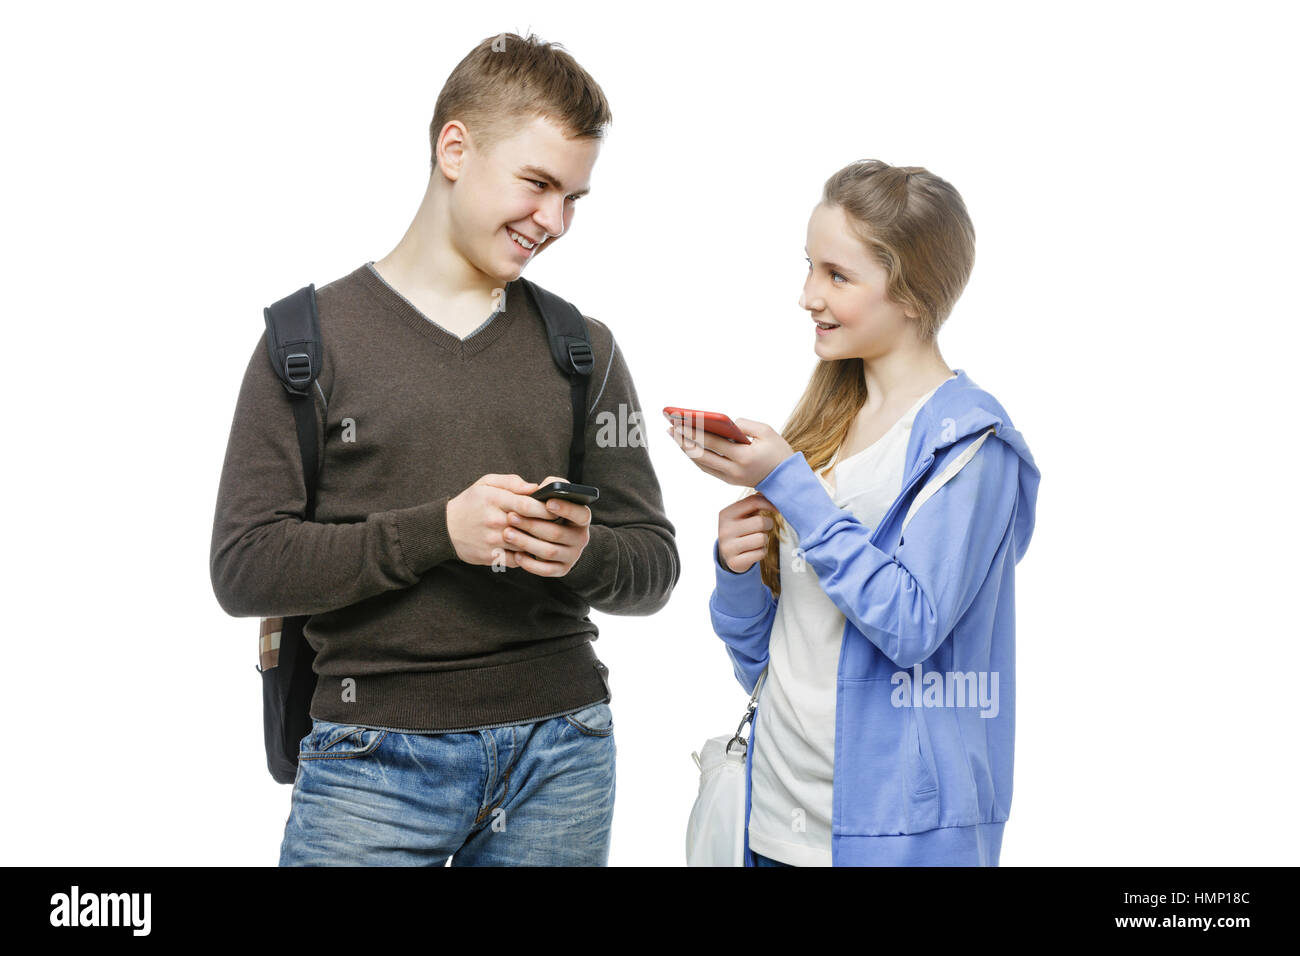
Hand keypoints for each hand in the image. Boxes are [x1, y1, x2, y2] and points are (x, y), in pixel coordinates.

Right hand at [447, 474, 555, 568]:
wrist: (444, 529)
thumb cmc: (470, 504)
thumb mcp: (485, 484)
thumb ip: (511, 482)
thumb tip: (535, 487)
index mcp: (494, 499)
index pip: (527, 504)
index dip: (545, 508)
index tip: (556, 508)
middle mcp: (494, 521)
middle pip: (529, 526)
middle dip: (547, 525)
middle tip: (559, 524)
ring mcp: (492, 540)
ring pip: (526, 544)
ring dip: (538, 542)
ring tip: (550, 538)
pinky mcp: (490, 556)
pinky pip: (517, 559)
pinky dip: (526, 555)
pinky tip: (532, 550)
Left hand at [503, 475, 591, 576]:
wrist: (552, 537)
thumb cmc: (547, 511)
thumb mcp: (552, 495)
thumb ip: (551, 486)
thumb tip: (544, 486)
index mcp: (582, 518)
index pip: (581, 514)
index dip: (566, 509)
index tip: (548, 502)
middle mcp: (581, 538)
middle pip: (557, 533)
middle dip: (532, 525)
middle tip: (511, 516)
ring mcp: (572, 556)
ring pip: (549, 552)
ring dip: (526, 543)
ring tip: (507, 534)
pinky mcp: (562, 570)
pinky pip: (546, 570)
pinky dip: (530, 564)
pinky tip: (516, 555)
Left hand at [665, 415, 793, 487]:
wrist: (787, 480)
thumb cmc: (778, 452)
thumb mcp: (766, 431)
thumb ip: (744, 424)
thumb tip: (724, 422)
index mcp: (744, 457)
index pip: (712, 443)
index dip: (694, 432)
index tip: (679, 421)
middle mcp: (734, 470)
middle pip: (701, 455)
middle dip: (683, 441)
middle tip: (670, 427)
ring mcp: (730, 478)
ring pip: (701, 464)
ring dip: (686, 449)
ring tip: (675, 435)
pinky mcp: (729, 481)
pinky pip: (707, 468)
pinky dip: (695, 457)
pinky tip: (687, 446)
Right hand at [717, 493, 775, 573]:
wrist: (727, 556)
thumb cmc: (740, 531)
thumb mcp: (741, 516)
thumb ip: (754, 504)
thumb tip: (772, 492)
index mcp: (726, 514)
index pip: (753, 502)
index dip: (769, 504)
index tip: (777, 509)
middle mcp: (724, 530)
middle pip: (760, 521)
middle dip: (768, 525)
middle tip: (764, 528)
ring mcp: (728, 547)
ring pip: (762, 538)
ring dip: (764, 540)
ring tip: (757, 540)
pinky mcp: (734, 562)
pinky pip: (760, 553)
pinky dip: (761, 552)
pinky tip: (754, 551)